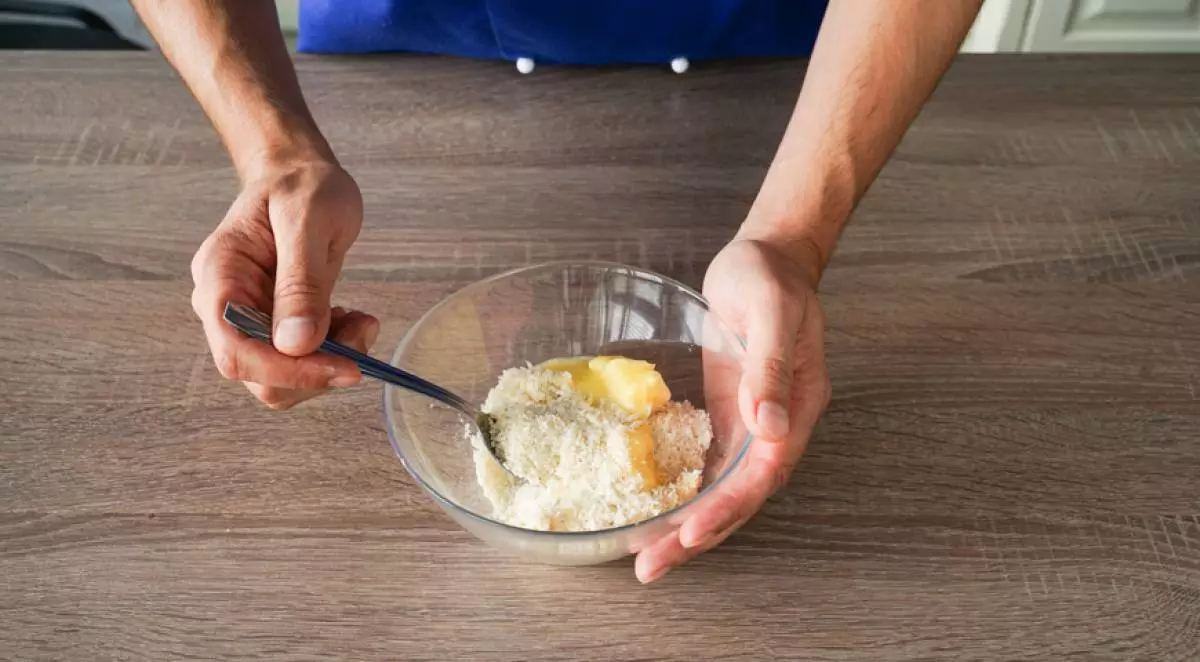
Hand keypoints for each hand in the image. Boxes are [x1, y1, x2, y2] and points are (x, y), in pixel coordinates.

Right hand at [190, 160, 378, 408]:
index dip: (290, 371)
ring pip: (284, 375)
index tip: (347, 366)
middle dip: (317, 368)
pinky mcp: (275, 324)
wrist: (302, 175)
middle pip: (260, 374)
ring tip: (363, 321)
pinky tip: (352, 319)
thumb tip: (295, 344)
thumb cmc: (302, 186)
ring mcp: (249, 318)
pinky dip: (334, 350)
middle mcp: (225, 306)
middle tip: (364, 331)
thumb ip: (301, 282)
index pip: (237, 352)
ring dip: (331, 361)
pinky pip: (301, 359)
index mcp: (219, 277)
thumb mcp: (308, 220)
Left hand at [635, 238, 831, 581]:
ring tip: (646, 558)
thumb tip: (771, 428)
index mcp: (796, 410)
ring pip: (720, 491)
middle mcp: (775, 429)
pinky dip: (684, 495)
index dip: (726, 507)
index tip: (690, 532)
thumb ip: (771, 369)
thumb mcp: (772, 314)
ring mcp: (751, 426)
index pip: (760, 475)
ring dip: (686, 525)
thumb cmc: (770, 279)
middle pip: (738, 497)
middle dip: (696, 535)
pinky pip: (707, 467)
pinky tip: (655, 516)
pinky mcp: (727, 416)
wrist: (767, 258)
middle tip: (650, 566)